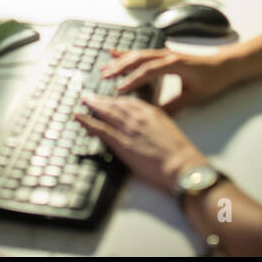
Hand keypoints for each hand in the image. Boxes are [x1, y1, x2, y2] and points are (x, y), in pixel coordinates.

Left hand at [74, 94, 207, 193]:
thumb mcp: (169, 131)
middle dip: (102, 99)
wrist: (182, 165)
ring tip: (84, 101)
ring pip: (106, 112)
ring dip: (93, 105)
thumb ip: (157, 125)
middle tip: (90, 95)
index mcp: (152, 112)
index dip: (117, 99)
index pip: (130, 102)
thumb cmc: (180, 153)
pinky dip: (88, 121)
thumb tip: (150, 128)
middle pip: (115, 104)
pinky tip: (79, 117)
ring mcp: (129, 129)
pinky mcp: (122, 143)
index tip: (110, 98)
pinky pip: (101, 129)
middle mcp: (138, 117)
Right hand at [101, 47, 235, 113]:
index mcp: (174, 64)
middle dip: (120, 67)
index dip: (133, 79)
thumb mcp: (194, 97)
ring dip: (121, 60)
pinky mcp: (165, 55)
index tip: (119, 88)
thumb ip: (174, 106)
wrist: (225, 66)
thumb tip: (156, 115)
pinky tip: (116, 53)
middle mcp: (167, 56)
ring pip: (138, 55)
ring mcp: (165, 54)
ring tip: (105, 67)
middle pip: (139, 59)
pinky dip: (128, 54)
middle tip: (104, 75)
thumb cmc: (213, 80)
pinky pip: (143, 53)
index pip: (148, 71)